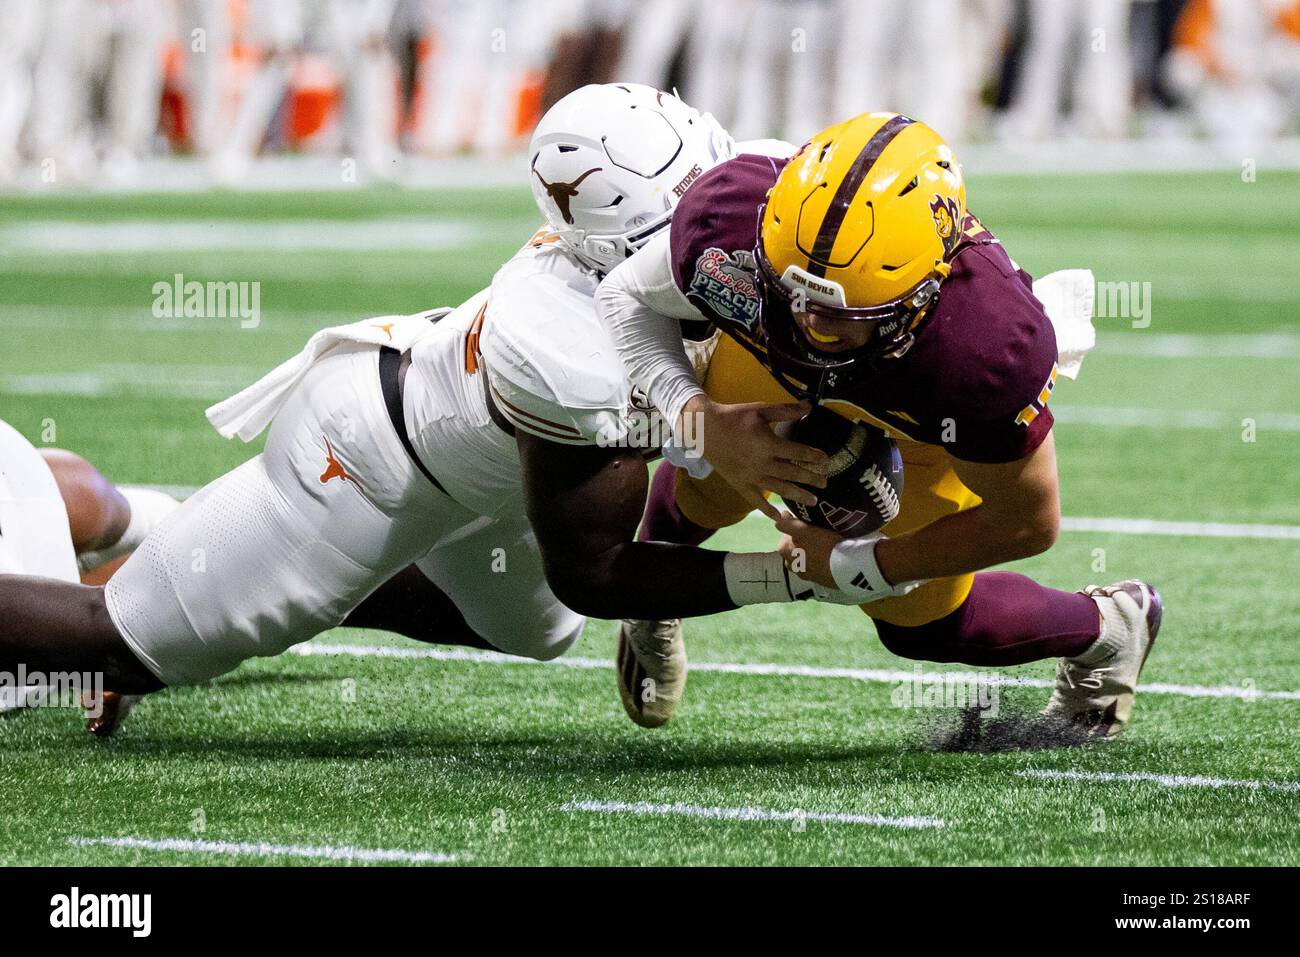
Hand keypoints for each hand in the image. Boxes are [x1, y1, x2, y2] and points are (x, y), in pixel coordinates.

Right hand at [680, 395, 827, 519]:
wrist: (704, 429)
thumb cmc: (734, 417)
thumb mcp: (761, 410)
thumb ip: (786, 410)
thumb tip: (809, 405)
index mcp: (768, 444)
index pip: (798, 452)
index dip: (814, 457)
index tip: (825, 460)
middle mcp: (762, 463)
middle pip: (793, 473)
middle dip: (811, 479)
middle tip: (825, 483)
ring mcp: (751, 476)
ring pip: (780, 488)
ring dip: (798, 495)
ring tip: (813, 501)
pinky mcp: (740, 484)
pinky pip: (755, 500)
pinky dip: (766, 509)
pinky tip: (778, 516)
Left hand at [775, 512, 842, 587]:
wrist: (845, 567)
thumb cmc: (823, 544)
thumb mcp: (804, 529)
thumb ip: (787, 523)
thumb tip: (780, 517)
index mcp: (783, 549)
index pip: (786, 533)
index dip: (797, 527)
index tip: (809, 525)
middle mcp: (789, 563)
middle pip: (794, 546)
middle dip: (802, 540)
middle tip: (818, 534)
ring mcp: (802, 574)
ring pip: (803, 557)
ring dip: (810, 552)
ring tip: (824, 546)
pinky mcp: (815, 580)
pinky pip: (814, 567)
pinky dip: (818, 562)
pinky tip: (827, 557)